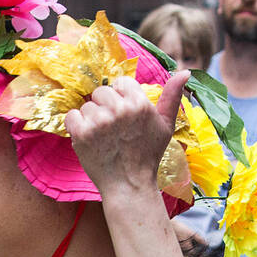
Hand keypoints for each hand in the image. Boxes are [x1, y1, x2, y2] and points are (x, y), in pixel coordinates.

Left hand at [65, 71, 191, 197]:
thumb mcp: (166, 125)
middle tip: (114, 129)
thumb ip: (172, 96)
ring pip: (87, 105)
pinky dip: (76, 126)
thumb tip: (185, 71)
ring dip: (92, 119)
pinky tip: (90, 139)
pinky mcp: (81, 133)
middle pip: (101, 92)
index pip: (121, 82)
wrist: (129, 185)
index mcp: (139, 103)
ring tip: (104, 137)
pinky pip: (71, 116)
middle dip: (105, 107)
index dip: (121, 98)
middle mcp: (119, 109)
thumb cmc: (148, 155)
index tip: (125, 117)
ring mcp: (99, 122)